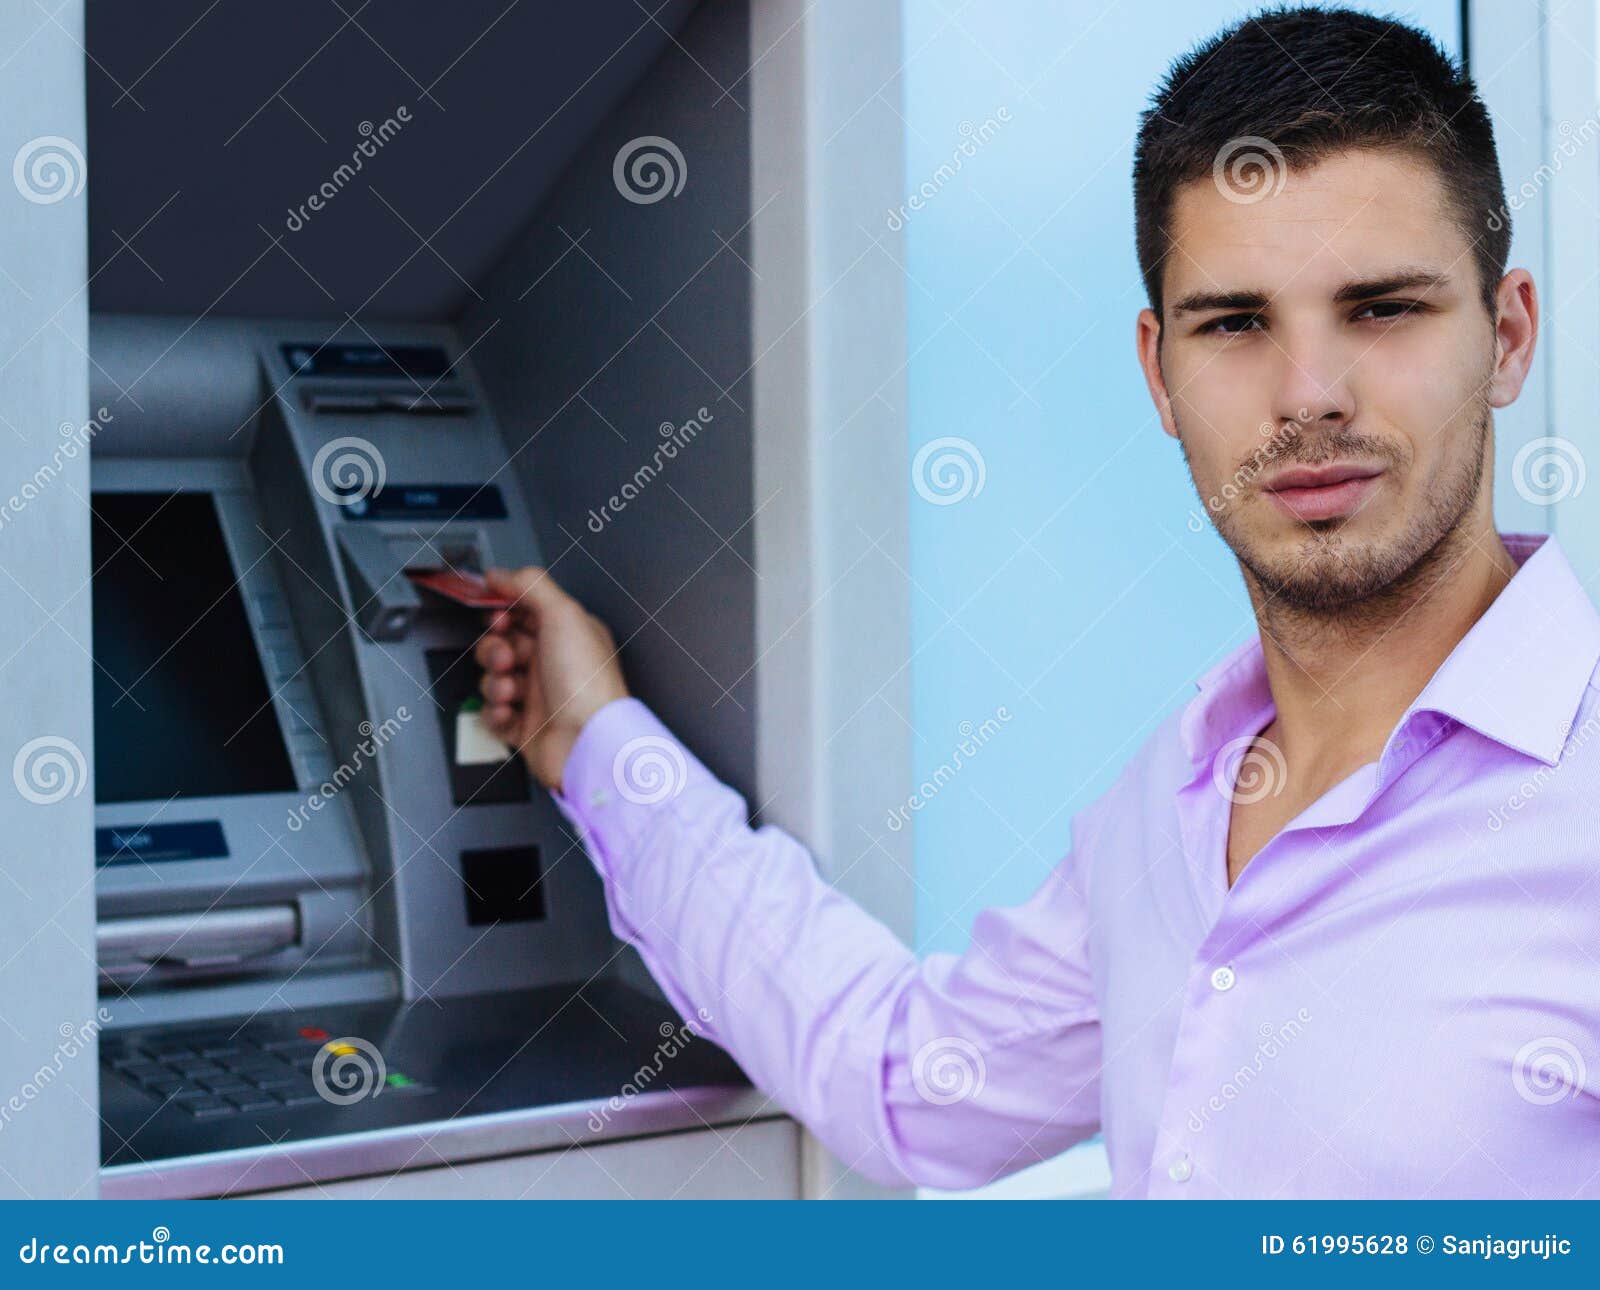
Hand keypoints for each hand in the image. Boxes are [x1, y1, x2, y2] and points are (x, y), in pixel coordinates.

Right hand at [474, 566, 629, 792]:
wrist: (588, 743)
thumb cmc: (587, 684)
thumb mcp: (563, 615)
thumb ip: (531, 585)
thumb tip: (501, 573)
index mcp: (567, 634)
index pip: (524, 612)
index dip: (503, 612)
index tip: (496, 615)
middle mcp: (553, 662)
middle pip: (502, 643)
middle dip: (495, 648)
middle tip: (508, 658)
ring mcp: (538, 695)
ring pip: (493, 677)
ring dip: (495, 681)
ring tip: (513, 690)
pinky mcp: (524, 726)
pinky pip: (492, 712)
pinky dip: (495, 711)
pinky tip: (510, 711)